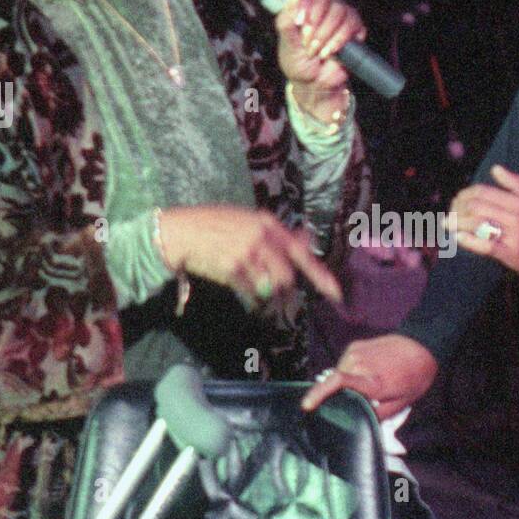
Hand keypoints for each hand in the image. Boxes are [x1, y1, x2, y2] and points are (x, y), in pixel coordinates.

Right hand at [158, 204, 342, 307]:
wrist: (182, 231)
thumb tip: (307, 239)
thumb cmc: (216, 225)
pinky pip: (251, 292)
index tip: (336, 294)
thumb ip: (277, 234)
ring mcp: (247, 253)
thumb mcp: (249, 221)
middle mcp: (261, 237)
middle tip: (278, 294)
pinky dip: (252, 297)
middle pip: (288, 276)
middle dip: (285, 289)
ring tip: (259, 290)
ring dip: (270, 295)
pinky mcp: (232, 269)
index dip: (321, 275)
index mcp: (268, 224)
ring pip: (272, 286)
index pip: (301, 253)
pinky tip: (243, 289)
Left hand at [276, 0, 364, 95]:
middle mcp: (323, 4)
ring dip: (324, 34)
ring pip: (338, 10)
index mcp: (304, 3)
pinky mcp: (355, 27)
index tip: (301, 18)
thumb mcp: (286, 43)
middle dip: (314, 20)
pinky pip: (351, 24)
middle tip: (307, 42)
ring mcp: (340, 14)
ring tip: (316, 51)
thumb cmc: (297, 61)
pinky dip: (338, 40)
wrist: (314, 83)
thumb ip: (286, 21)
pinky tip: (329, 53)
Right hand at [299, 334, 437, 419]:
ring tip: (366, 384)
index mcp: (372, 381)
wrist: (421, 346)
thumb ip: (377, 415)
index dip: (318, 394)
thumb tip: (357, 421)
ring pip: (338, 373)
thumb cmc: (414, 377)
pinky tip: (366, 373)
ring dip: (345, 383)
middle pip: (336, 384)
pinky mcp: (355, 345)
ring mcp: (355, 352)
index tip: (306, 405)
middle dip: (340, 395)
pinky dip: (350, 371)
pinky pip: (344, 364)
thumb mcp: (401, 403)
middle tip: (358, 400)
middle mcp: (359, 364)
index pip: (337, 382)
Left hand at [449, 164, 518, 284]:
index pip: (484, 192)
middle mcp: (516, 216)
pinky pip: (486, 245)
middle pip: (477, 206)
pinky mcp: (512, 255)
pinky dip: (469, 241)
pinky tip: (458, 238)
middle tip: (450, 214)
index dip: (465, 194)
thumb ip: (515, 184)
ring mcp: (513, 236)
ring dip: (458, 223)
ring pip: (478, 223)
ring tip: (448, 225)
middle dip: (458, 209)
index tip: (458, 200)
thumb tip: (495, 168)